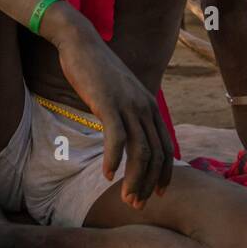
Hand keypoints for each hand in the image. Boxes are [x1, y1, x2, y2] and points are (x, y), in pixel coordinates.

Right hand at [53, 22, 172, 207]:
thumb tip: (126, 137)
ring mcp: (128, 105)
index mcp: (150, 107)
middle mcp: (145, 107)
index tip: (157, 193)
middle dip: (149, 184)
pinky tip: (107, 174)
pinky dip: (114, 160)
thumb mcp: (119, 95)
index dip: (163, 174)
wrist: (81, 43)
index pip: (165, 148)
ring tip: (126, 197)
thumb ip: (127, 114)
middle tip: (137, 204)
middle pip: (156, 155)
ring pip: (140, 151)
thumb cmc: (96, 71)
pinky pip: (117, 138)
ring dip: (134, 179)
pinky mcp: (108, 103)